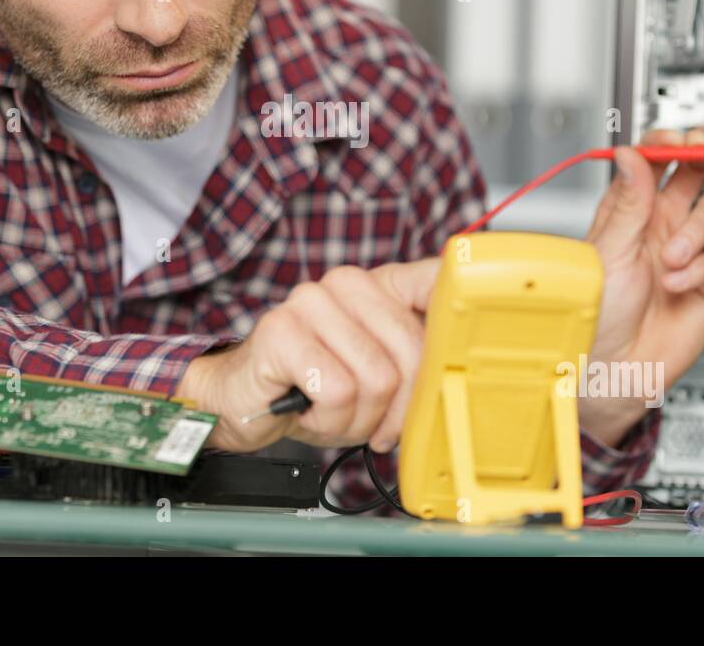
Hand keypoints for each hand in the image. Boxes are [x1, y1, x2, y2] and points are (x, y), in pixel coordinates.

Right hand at [175, 259, 439, 453]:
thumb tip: (458, 373)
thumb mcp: (375, 375)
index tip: (463, 345)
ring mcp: (310, 301)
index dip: (459, 311)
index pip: (434, 280)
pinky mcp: (281, 330)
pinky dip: (326, 419)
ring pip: (375, 379)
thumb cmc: (313, 389)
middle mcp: (346, 283)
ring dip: (356, 418)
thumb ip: (414, 363)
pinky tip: (306, 409)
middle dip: (395, 407)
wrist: (240, 401)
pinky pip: (337, 391)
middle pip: (410, 353)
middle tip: (372, 423)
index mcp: (376, 286)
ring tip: (330, 413)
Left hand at [581, 125, 703, 445]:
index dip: (668, 143)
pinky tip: (678, 283)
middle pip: (695, 174)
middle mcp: (659, 226)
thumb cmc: (593, 314)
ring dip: (695, 229)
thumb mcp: (606, 252)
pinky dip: (703, 267)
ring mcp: (686, 252)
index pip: (655, 161)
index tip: (676, 138)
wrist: (608, 368)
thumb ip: (627, 203)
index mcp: (629, 211)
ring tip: (670, 258)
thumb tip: (630, 154)